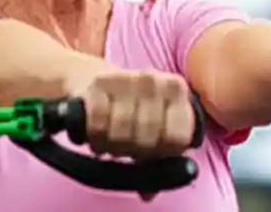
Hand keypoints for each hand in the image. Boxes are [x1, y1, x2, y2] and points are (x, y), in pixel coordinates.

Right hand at [66, 66, 197, 201]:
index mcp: (176, 90)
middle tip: (127, 149)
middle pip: (146, 139)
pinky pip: (97, 125)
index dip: (162, 154)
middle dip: (133, 152)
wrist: (95, 79)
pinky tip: (96, 134)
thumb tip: (148, 192)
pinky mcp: (97, 83)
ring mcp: (125, 78)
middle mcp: (153, 80)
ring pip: (120, 133)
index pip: (176, 138)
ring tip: (111, 142)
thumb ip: (159, 161)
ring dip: (111, 147)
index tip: (152, 153)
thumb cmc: (133, 110)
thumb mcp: (154, 130)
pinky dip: (94, 136)